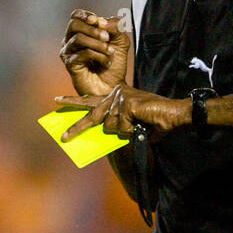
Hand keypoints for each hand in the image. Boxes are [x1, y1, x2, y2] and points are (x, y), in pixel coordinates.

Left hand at [53, 83, 189, 141]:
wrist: (175, 114)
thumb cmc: (155, 121)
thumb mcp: (131, 125)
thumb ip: (116, 127)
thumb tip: (104, 134)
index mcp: (115, 96)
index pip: (90, 100)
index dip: (73, 102)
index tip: (57, 102)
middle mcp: (115, 94)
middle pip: (92, 114)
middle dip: (77, 128)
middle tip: (63, 138)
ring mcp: (120, 97)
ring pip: (110, 126)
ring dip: (126, 131)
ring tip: (140, 124)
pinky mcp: (126, 104)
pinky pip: (121, 127)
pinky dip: (132, 130)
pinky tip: (142, 123)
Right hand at [60, 9, 129, 97]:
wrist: (114, 87)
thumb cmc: (114, 64)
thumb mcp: (120, 40)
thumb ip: (115, 26)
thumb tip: (101, 21)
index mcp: (80, 32)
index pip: (75, 16)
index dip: (87, 16)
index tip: (99, 22)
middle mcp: (71, 41)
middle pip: (74, 24)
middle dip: (93, 30)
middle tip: (107, 38)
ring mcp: (68, 53)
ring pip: (79, 38)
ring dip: (99, 44)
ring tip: (110, 52)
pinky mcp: (70, 65)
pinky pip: (83, 53)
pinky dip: (98, 56)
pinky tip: (105, 63)